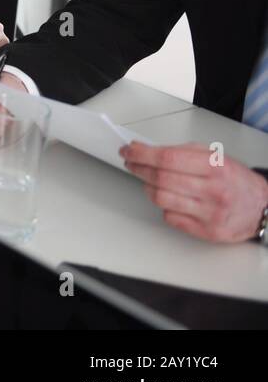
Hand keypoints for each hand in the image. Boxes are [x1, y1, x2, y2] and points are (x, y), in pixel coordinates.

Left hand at [121, 142, 267, 242]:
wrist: (263, 207)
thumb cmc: (234, 179)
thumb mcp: (213, 156)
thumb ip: (178, 152)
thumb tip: (143, 149)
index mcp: (215, 166)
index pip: (168, 158)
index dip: (142, 154)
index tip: (128, 151)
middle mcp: (213, 190)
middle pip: (160, 179)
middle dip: (139, 169)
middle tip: (131, 163)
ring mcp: (211, 213)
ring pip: (161, 199)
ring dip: (148, 188)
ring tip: (151, 182)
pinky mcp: (208, 232)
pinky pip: (170, 218)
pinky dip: (164, 207)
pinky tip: (171, 200)